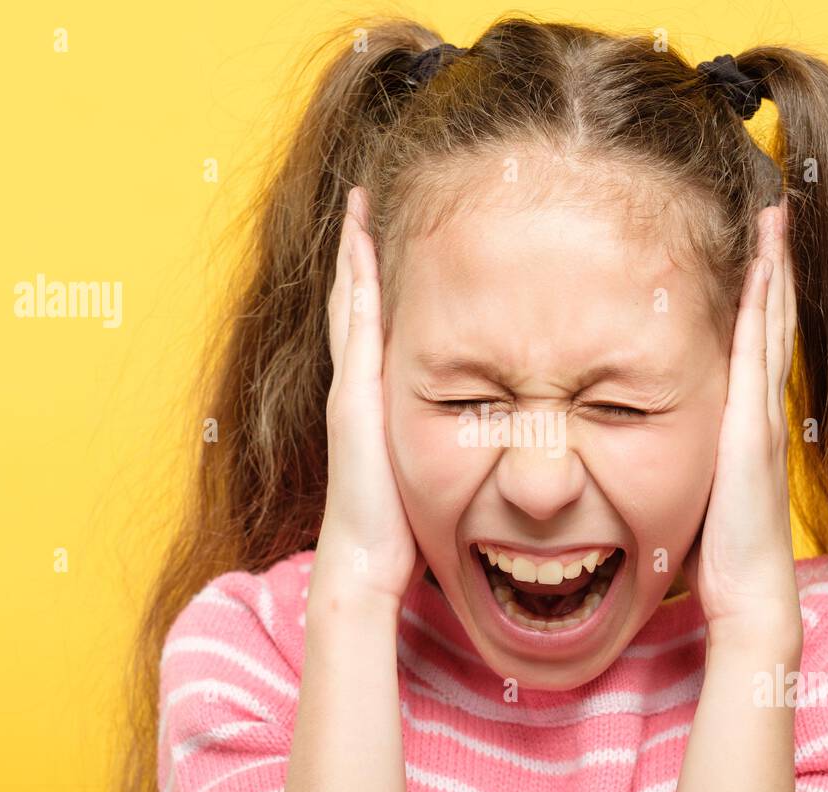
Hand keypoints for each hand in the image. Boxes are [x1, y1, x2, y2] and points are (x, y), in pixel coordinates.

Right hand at [312, 186, 425, 608]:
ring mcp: (350, 389)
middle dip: (355, 250)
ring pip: (347, 305)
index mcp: (371, 398)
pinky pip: (355, 330)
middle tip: (361, 198)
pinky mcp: (354, 400)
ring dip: (351, 254)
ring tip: (358, 207)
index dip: (370, 278)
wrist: (364, 558)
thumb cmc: (397, 522)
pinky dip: (355, 288)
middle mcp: (354, 385)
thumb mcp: (424, 464)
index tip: (381, 233)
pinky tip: (361, 251)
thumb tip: (480, 418)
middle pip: (350, 302)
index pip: (369, 324)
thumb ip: (442, 434)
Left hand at [682, 204, 801, 647]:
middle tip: (778, 209)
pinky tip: (763, 267)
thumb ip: (688, 460)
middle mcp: (762, 411)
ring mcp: (762, 416)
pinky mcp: (752, 427)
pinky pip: (757, 352)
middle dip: (776, 264)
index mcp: (749, 425)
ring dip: (774, 270)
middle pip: (772, 321)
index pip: (758, 344)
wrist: (749, 594)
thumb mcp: (700, 491)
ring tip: (777, 218)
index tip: (761, 248)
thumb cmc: (720, 554)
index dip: (762, 295)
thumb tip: (651, 443)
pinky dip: (762, 307)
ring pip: (770, 325)